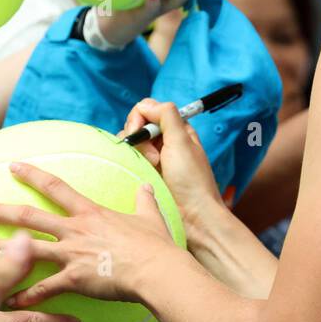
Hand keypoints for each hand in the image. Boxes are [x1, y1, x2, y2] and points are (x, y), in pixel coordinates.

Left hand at [0, 163, 183, 308]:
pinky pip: (42, 288)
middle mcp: (75, 230)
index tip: (13, 166)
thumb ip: (144, 201)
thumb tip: (145, 187)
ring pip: (26, 249)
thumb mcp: (151, 217)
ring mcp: (72, 254)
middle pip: (30, 216)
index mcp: (91, 213)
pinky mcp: (73, 279)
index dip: (33, 175)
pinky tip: (8, 300)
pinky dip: (24, 296)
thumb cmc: (155, 245)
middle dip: (1, 212)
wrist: (157, 270)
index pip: (56, 187)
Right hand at [119, 99, 227, 245]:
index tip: (141, 133)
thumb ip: (167, 116)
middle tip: (154, 158)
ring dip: (137, 154)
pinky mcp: (144, 173)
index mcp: (177, 129)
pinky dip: (130, 164)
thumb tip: (147, 105)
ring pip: (129, 143)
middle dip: (138, 139)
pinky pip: (127, 160)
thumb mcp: (182, 141)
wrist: (193, 216)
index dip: (140, 118)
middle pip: (135, 125)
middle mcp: (164, 141)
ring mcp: (153, 158)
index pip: (148, 109)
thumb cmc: (191, 180)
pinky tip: (142, 174)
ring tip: (152, 168)